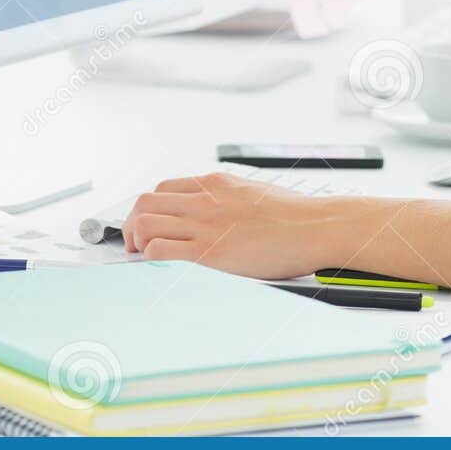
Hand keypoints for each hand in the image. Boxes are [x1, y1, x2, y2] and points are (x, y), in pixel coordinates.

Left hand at [122, 171, 339, 279]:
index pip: (164, 189)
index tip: (152, 225)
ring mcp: (205, 225)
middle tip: (137, 242)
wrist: (317, 226)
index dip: (152, 210)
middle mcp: (205, 200)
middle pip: (145, 202)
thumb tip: (217, 214)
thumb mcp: (255, 192)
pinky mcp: (209, 252)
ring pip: (144, 223)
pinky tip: (159, 266)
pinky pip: (159, 250)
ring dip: (136, 240)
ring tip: (143, 256)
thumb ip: (229, 199)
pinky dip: (150, 257)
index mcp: (217, 183)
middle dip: (133, 224)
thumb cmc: (296, 216)